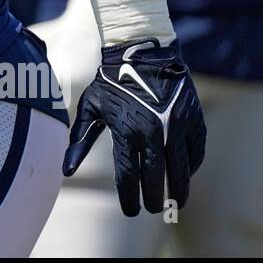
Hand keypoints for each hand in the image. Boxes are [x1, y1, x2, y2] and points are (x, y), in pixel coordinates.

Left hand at [63, 37, 206, 216]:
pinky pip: (196, 151)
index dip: (129, 197)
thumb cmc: (110, 81)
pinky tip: (186, 174)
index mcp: (125, 131)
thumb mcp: (90, 107)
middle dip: (154, 198)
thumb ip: (79, 139)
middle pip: (156, 178)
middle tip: (152, 209)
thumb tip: (66, 169)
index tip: (130, 211)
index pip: (128, 176)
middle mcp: (153, 132)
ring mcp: (176, 126)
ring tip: (176, 202)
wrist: (141, 52)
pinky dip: (192, 166)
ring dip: (179, 190)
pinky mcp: (193, 119)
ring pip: (181, 170)